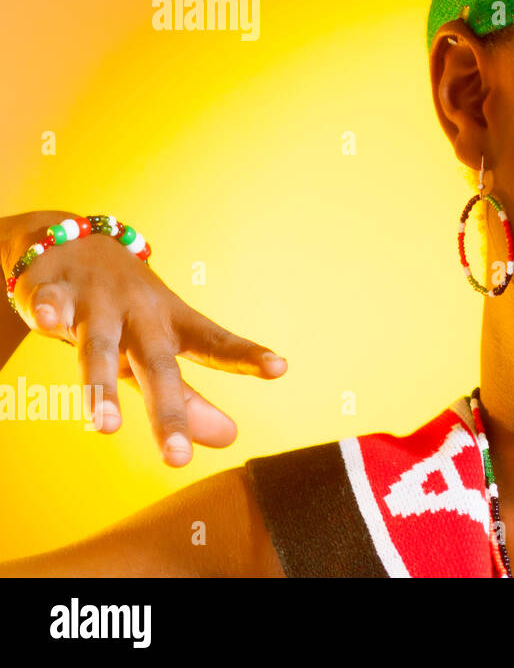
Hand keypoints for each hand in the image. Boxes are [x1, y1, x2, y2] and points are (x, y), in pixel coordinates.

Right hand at [2, 212, 286, 466]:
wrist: (73, 242)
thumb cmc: (127, 311)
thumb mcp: (159, 350)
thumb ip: (190, 397)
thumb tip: (228, 439)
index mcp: (173, 324)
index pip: (214, 344)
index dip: (245, 356)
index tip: (279, 368)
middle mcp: (141, 313)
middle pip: (157, 364)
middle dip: (169, 410)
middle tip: (178, 458)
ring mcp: (98, 301)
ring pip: (98, 345)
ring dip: (100, 385)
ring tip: (106, 426)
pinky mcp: (53, 290)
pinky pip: (51, 303)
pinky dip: (50, 311)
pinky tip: (48, 321)